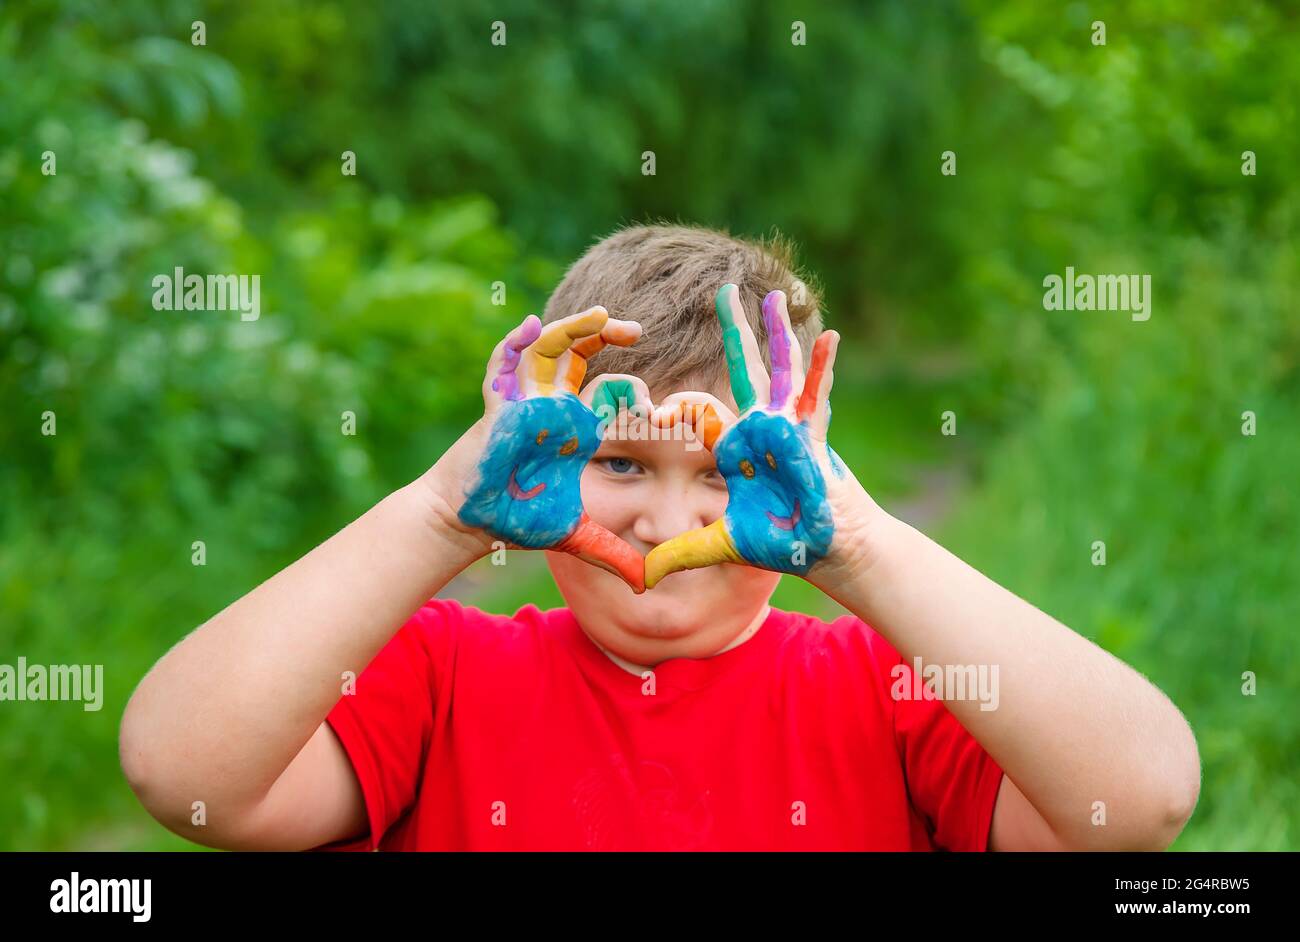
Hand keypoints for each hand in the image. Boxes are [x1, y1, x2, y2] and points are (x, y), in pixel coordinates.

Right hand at [430, 307, 649, 592]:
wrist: (469, 524)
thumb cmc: (517, 522)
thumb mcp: (575, 537)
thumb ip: (610, 555)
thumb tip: (646, 583)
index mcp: (573, 428)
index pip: (605, 389)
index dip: (629, 384)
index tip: (656, 396)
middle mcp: (550, 406)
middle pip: (578, 354)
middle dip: (603, 334)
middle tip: (633, 328)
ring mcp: (523, 401)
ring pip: (547, 350)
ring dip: (570, 328)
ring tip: (598, 316)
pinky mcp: (496, 406)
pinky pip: (502, 365)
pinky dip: (513, 342)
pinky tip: (529, 326)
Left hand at [643, 284, 878, 588]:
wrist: (824, 551)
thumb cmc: (779, 542)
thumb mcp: (721, 545)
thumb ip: (682, 554)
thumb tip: (641, 580)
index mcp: (733, 445)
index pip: (697, 411)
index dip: (675, 409)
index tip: (653, 411)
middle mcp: (759, 427)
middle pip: (742, 367)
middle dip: (734, 329)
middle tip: (723, 291)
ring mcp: (790, 427)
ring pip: (781, 369)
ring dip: (778, 332)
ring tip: (775, 294)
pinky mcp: (815, 436)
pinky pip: (818, 394)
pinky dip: (822, 366)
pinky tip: (828, 335)